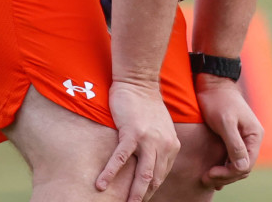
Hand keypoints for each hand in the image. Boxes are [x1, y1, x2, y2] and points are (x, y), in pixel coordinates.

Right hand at [96, 79, 179, 201]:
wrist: (138, 81)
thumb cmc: (146, 104)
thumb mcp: (161, 127)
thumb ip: (159, 146)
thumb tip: (150, 166)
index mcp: (171, 145)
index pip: (161, 175)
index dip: (151, 191)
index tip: (141, 200)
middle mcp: (163, 145)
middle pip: (154, 180)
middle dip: (144, 197)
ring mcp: (148, 140)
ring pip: (142, 175)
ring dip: (133, 194)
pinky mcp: (132, 133)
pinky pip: (120, 159)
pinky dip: (110, 174)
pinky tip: (101, 185)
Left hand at [194, 73, 262, 188]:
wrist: (212, 83)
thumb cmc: (218, 100)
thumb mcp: (225, 122)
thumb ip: (235, 145)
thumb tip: (243, 167)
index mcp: (254, 135)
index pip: (246, 164)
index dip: (229, 173)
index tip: (211, 174)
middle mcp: (252, 138)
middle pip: (242, 167)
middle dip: (225, 175)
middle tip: (206, 178)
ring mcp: (243, 138)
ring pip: (237, 165)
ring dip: (223, 173)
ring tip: (206, 177)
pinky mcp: (233, 137)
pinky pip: (231, 158)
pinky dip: (223, 167)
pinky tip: (212, 173)